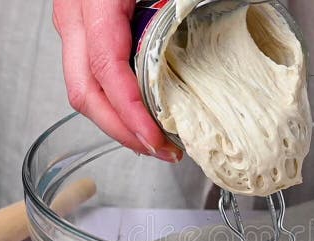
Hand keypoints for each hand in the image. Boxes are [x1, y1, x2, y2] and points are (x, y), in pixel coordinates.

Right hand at [53, 0, 182, 162]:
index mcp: (95, 2)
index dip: (129, 112)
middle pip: (85, 92)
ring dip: (119, 123)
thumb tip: (237, 12)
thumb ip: (181, 2)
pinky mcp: (86, 30)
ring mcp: (76, 24)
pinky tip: (142, 115)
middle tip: (162, 152)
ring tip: (156, 142)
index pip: (106, 70)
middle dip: (123, 132)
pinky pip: (93, 75)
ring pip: (84, 89)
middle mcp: (76, 15)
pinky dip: (116, 103)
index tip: (156, 139)